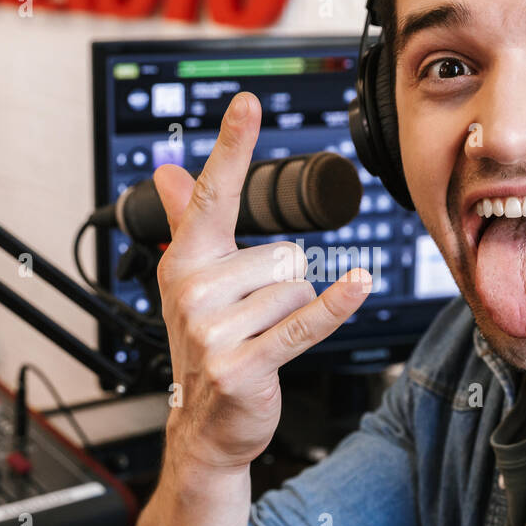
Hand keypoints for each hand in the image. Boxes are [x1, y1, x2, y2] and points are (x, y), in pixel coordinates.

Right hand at [153, 91, 370, 471]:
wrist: (205, 423)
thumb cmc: (207, 345)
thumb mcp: (191, 280)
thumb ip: (185, 221)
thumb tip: (168, 172)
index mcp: (185, 261)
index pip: (212, 193)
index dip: (232, 145)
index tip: (247, 102)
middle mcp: (193, 290)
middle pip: (283, 253)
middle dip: (284, 288)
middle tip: (253, 319)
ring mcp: (215, 330)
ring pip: (296, 289)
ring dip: (293, 315)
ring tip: (260, 339)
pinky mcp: (246, 362)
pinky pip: (304, 322)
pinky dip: (335, 307)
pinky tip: (358, 285)